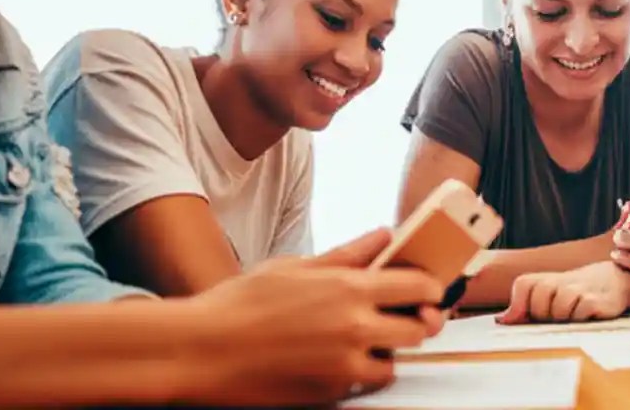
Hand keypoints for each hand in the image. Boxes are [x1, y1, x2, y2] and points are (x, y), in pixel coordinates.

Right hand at [183, 229, 446, 406]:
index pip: (419, 287)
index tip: (428, 290)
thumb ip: (347, 255)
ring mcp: (342, 367)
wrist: (198, 351)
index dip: (431, 288)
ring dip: (385, 354)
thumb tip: (383, 236)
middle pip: (418, 330)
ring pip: (392, 366)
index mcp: (348, 288)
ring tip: (361, 342)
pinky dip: (355, 377)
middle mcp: (354, 328)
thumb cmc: (240, 304)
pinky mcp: (327, 397)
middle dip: (415, 323)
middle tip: (401, 318)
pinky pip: (359, 387)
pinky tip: (332, 361)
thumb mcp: (295, 266)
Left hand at [496, 262, 629, 324]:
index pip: (524, 284)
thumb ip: (525, 307)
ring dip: (564, 320)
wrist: (616, 281)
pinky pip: (579, 314)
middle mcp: (561, 281)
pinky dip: (580, 320)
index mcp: (546, 280)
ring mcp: (580, 289)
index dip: (520, 304)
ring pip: (559, 310)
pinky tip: (587, 317)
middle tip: (557, 318)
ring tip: (573, 318)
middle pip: (540, 301)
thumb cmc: (577, 294)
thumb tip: (501, 320)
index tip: (526, 317)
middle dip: (545, 316)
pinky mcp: (596, 301)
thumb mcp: (550, 298)